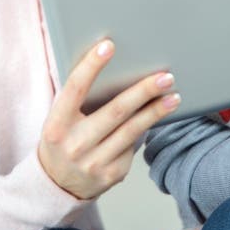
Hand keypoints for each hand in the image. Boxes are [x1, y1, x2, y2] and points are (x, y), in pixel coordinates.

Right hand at [38, 39, 180, 199]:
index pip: (75, 88)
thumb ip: (78, 99)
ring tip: (173, 96)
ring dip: (155, 111)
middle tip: (164, 76)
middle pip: (116, 111)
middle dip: (143, 91)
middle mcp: (75, 144)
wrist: (56, 184)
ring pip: (132, 130)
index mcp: (57, 124)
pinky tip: (152, 118)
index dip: (91, 66)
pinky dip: (143, 129)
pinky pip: (132, 146)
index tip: (108, 45)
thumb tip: (115, 71)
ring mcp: (94, 162)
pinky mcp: (112, 174)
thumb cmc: (61, 140)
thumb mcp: (59, 119)